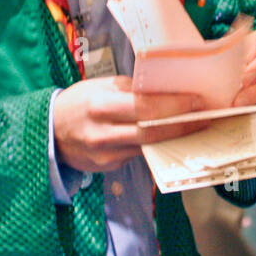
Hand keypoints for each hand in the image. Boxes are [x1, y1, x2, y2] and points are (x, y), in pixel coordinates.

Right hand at [52, 75, 209, 174]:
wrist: (50, 131)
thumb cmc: (79, 102)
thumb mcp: (101, 87)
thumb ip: (131, 90)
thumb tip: (166, 91)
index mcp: (100, 105)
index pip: (145, 107)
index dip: (174, 106)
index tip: (197, 101)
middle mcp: (102, 133)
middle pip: (151, 132)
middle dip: (182, 125)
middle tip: (206, 118)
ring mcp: (105, 155)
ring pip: (148, 147)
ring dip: (173, 138)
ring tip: (194, 127)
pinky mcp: (108, 168)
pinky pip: (137, 155)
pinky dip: (154, 146)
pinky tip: (167, 139)